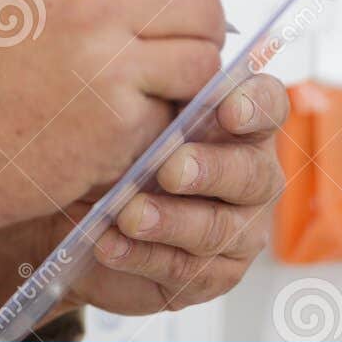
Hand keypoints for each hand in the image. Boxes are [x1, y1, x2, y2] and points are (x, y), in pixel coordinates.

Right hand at [0, 0, 227, 271]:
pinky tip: (126, 118)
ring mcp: (108, 62)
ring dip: (192, 72)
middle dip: (202, 23)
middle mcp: (88, 0)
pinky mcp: (120, 121)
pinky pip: (178, 110)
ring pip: (202, 55)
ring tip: (160, 81)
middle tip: (182, 40)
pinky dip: (165, 118)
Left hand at [0, 74, 288, 324]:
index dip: (254, 107)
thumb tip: (149, 66)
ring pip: (217, 228)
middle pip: (251, 173)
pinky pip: (185, 271)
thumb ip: (155, 93)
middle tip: (167, 168)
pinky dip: (143, 255)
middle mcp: (250, 173)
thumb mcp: (132, 109)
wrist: (73, 207)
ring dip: (169, 220)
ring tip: (126, 213)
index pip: (268, 105)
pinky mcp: (212, 275)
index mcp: (240, 121)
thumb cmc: (116, 140)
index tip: (225, 108)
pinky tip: (109, 241)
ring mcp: (238, 228)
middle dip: (207, 170)